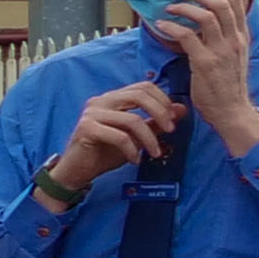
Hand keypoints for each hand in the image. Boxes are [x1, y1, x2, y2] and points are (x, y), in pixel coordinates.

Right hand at [47, 80, 185, 197]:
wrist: (77, 171)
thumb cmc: (104, 152)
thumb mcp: (136, 137)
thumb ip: (155, 123)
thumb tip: (181, 109)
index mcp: (112, 98)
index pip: (143, 87)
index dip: (163, 100)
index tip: (173, 119)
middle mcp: (101, 101)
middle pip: (139, 96)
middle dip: (161, 113)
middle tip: (171, 131)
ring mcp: (92, 113)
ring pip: (132, 119)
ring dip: (149, 139)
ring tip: (155, 153)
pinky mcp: (86, 129)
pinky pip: (119, 136)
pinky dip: (133, 150)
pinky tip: (135, 160)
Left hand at [157, 0, 258, 150]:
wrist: (231, 111)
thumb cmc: (227, 84)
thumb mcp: (233, 55)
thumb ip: (223, 37)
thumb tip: (206, 19)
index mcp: (241, 36)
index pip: (235, 1)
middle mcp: (234, 40)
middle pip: (221, 3)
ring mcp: (221, 51)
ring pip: (206, 16)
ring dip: (184, 7)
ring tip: (169, 7)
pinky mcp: (205, 63)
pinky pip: (187, 37)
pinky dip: (172, 27)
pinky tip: (161, 25)